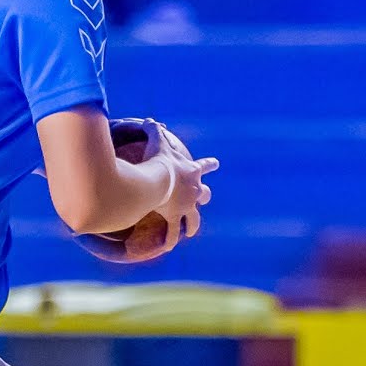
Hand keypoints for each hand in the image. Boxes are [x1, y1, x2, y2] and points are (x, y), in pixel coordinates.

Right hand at [126, 132, 217, 260]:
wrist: (158, 179)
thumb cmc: (159, 160)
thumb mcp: (158, 141)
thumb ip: (154, 129)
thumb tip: (149, 120)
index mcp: (193, 171)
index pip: (204, 166)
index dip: (210, 164)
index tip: (216, 163)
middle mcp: (194, 190)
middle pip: (204, 194)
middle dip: (205, 196)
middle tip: (205, 198)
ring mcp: (186, 205)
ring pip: (195, 218)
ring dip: (194, 224)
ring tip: (192, 231)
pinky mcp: (176, 217)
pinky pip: (174, 231)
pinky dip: (172, 239)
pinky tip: (170, 246)